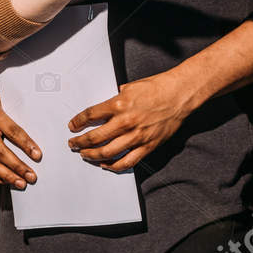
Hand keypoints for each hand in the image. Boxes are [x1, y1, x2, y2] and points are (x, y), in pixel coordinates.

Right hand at [0, 91, 41, 187]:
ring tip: (22, 183)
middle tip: (32, 176)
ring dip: (8, 176)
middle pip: (0, 151)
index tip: (38, 156)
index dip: (25, 144)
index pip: (11, 131)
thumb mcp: (11, 105)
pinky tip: (8, 182)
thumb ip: (23, 118)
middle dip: (17, 166)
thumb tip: (42, 137)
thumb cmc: (2, 105)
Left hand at [66, 71, 191, 171]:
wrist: (180, 94)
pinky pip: (127, 161)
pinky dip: (113, 165)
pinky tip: (105, 164)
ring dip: (92, 155)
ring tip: (84, 155)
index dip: (77, 122)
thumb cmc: (157, 88)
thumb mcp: (130, 87)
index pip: (90, 116)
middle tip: (73, 144)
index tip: (72, 126)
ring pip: (107, 152)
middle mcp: (126, 121)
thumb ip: (115, 99)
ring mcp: (137, 136)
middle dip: (79, 142)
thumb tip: (104, 109)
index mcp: (119, 104)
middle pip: (94, 137)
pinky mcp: (148, 146)